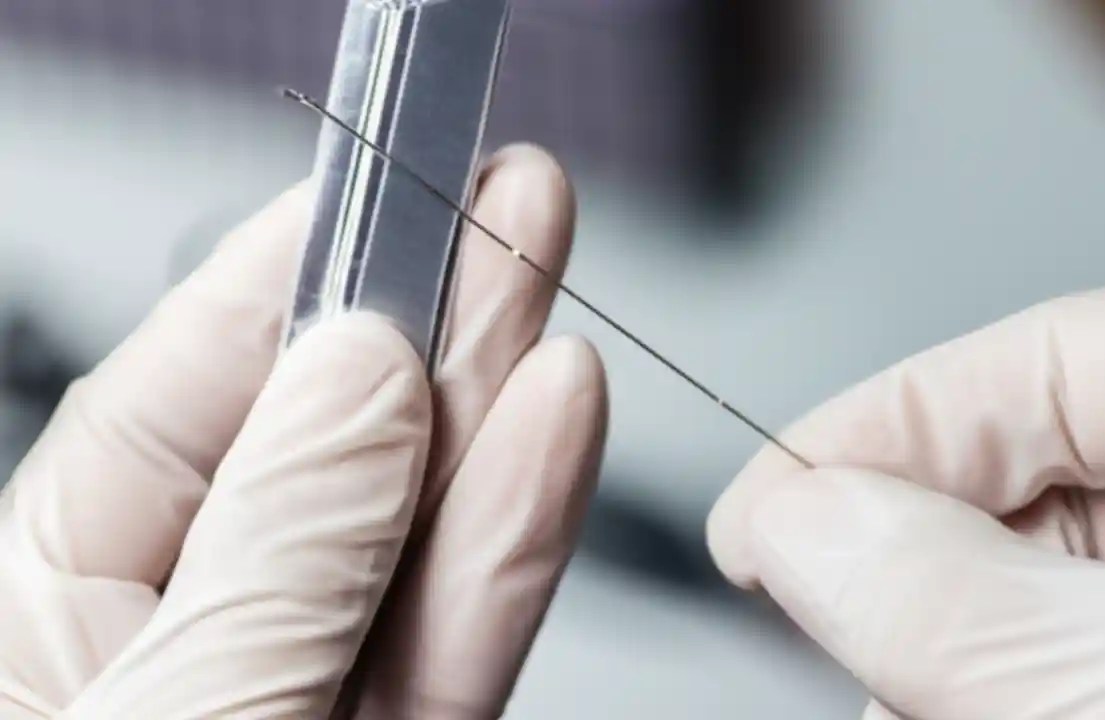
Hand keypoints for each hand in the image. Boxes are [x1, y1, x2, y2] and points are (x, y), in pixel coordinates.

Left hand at [0, 145, 605, 718]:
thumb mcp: (173, 707)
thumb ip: (278, 552)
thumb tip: (359, 385)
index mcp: (53, 625)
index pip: (167, 414)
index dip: (273, 291)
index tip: (366, 197)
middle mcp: (187, 651)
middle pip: (317, 458)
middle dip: (417, 318)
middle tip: (494, 204)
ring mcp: (305, 699)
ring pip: (411, 541)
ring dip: (490, 400)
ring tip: (539, 273)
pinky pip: (462, 638)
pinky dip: (521, 537)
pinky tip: (552, 423)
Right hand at [709, 279, 1104, 718]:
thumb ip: (982, 607)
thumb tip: (805, 533)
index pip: (1051, 358)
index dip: (879, 429)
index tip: (758, 516)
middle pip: (1064, 478)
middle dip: (925, 560)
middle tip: (823, 629)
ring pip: (1098, 588)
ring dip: (978, 643)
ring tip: (895, 703)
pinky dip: (1054, 687)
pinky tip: (984, 706)